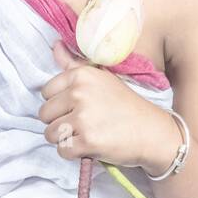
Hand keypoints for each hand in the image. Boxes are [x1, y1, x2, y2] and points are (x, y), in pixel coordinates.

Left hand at [39, 39, 181, 173]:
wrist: (152, 132)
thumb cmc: (126, 105)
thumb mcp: (102, 78)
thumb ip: (73, 64)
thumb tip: (54, 44)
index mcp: (82, 75)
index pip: (46, 92)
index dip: (59, 103)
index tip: (76, 107)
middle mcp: (80, 93)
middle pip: (45, 114)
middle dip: (59, 122)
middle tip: (83, 123)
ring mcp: (83, 117)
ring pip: (51, 133)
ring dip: (65, 138)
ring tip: (86, 134)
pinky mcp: (87, 141)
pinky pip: (62, 150)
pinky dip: (73, 153)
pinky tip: (89, 146)